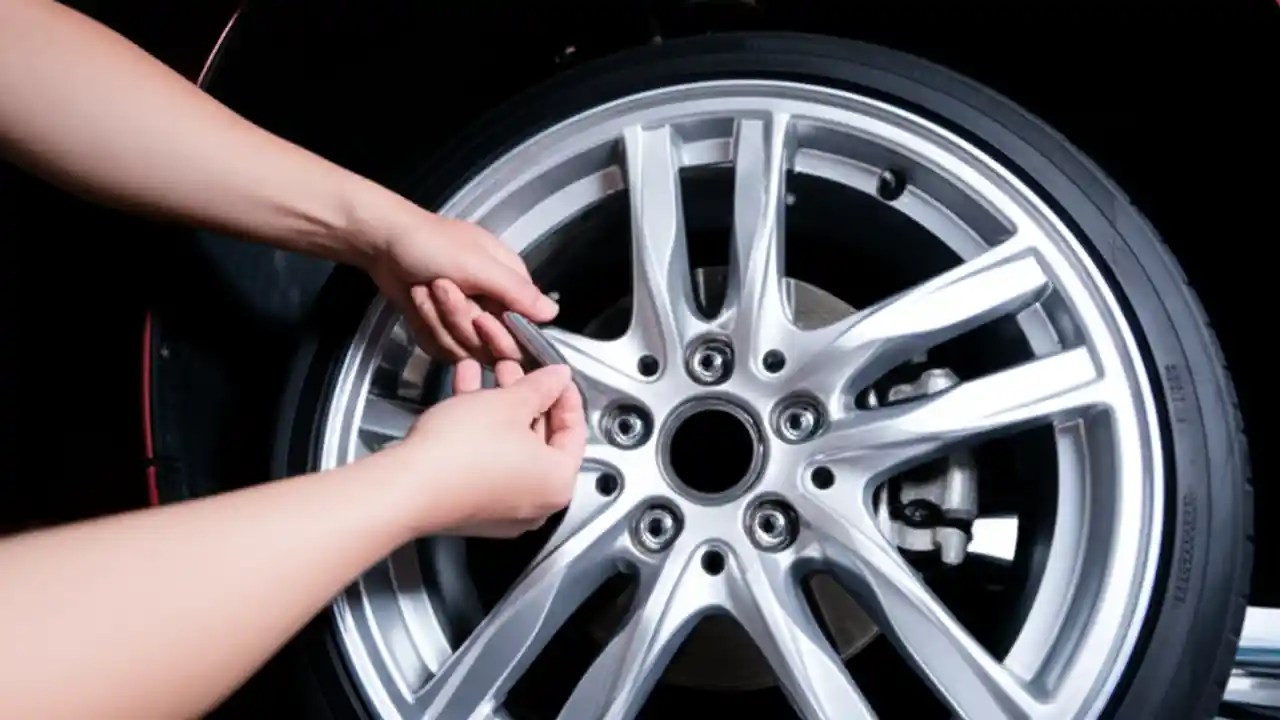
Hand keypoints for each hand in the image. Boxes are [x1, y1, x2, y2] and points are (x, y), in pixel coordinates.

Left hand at [361, 207, 558, 361]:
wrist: (384, 243)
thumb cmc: (429, 242)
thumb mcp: (477, 264)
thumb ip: (516, 292)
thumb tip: (552, 314)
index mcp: (510, 285)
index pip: (522, 332)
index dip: (499, 334)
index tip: (480, 319)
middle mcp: (493, 305)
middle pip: (488, 345)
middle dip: (458, 320)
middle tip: (441, 287)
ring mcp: (466, 320)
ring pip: (461, 348)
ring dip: (436, 319)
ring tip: (425, 289)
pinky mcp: (443, 330)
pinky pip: (440, 346)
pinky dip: (424, 325)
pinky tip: (417, 301)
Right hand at [385, 359, 586, 537]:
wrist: (408, 487)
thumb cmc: (462, 451)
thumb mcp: (508, 404)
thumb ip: (541, 387)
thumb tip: (559, 378)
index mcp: (558, 482)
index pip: (574, 430)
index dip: (564, 394)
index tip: (555, 374)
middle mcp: (536, 503)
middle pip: (540, 438)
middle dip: (524, 396)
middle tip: (515, 369)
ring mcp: (503, 508)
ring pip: (509, 446)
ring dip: (497, 406)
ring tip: (486, 372)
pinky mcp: (472, 506)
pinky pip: (486, 460)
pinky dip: (480, 429)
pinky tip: (464, 394)